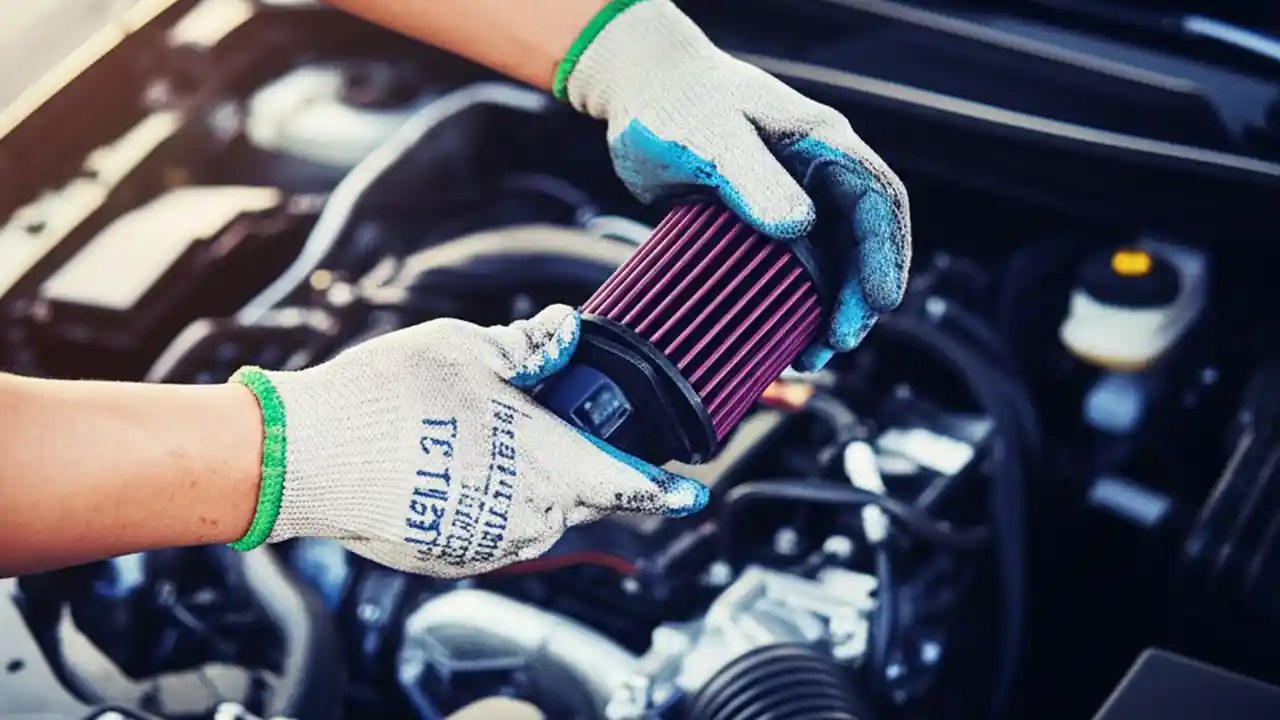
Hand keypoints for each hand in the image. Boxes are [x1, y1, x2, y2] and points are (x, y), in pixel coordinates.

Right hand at [228, 305, 707, 577]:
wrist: (309, 456)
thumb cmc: (388, 399)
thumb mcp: (466, 347)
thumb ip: (529, 346)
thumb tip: (565, 332)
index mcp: (551, 461)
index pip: (627, 484)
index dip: (664, 488)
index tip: (690, 492)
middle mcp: (530, 512)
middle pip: (577, 495)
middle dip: (570, 464)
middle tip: (527, 422)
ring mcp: (489, 543)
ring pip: (532, 512)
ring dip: (520, 480)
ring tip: (467, 437)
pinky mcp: (450, 558)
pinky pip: (489, 529)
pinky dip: (481, 500)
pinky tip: (441, 467)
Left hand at [560, 0, 910, 368]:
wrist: (638, 95)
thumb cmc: (676, 105)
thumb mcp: (713, 140)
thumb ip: (754, 180)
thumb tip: (799, 228)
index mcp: (822, 143)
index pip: (878, 201)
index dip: (885, 254)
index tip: (876, 303)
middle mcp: (816, 174)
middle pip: (860, 242)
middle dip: (857, 297)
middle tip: (837, 342)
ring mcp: (791, 199)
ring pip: (828, 263)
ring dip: (825, 310)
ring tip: (809, 355)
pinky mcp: (760, 222)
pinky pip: (791, 269)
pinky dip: (791, 304)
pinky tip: (779, 335)